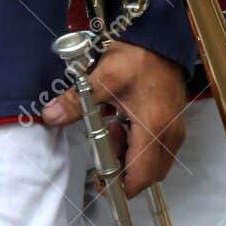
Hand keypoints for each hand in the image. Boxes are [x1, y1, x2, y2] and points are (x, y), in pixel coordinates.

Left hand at [43, 41, 186, 197]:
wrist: (161, 40)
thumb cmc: (139, 57)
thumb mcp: (102, 78)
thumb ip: (76, 101)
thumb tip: (52, 115)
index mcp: (154, 127)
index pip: (141, 176)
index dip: (121, 186)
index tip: (102, 181)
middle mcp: (169, 134)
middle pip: (148, 175)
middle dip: (123, 169)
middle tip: (104, 148)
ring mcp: (174, 131)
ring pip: (153, 163)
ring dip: (129, 156)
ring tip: (112, 129)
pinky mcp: (172, 125)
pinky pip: (157, 149)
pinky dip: (138, 145)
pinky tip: (123, 123)